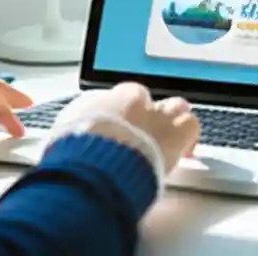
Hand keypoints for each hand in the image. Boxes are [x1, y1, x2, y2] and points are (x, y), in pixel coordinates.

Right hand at [54, 82, 200, 174]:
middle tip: (147, 131)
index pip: (125, 96)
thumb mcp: (65, 129)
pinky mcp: (176, 135)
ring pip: (177, 107)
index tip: (122, 126)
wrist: (95, 161)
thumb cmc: (75, 149)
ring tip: (171, 135)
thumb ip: (77, 124)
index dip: (126, 112)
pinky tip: (187, 151)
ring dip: (174, 119)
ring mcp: (158, 116)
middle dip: (151, 113)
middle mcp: (137, 101)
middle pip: (151, 99)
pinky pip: (191, 127)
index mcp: (109, 99)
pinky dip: (190, 138)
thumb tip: (72, 131)